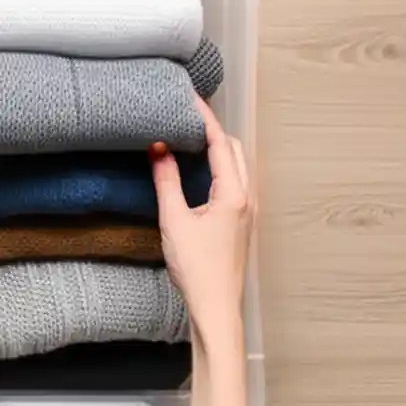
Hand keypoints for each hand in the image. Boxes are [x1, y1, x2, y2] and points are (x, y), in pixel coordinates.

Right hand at [150, 97, 254, 336]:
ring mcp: (247, 209)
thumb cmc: (196, 267)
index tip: (189, 99)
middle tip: (187, 114)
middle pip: (233, 149)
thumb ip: (166, 181)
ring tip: (191, 135)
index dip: (204, 118)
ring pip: (236, 165)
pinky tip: (198, 169)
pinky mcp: (241, 221)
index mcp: (233, 193)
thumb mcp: (174, 220)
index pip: (219, 143)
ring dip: (217, 147)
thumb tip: (158, 148)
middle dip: (213, 129)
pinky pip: (233, 181)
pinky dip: (218, 165)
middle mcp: (246, 196)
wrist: (216, 306)